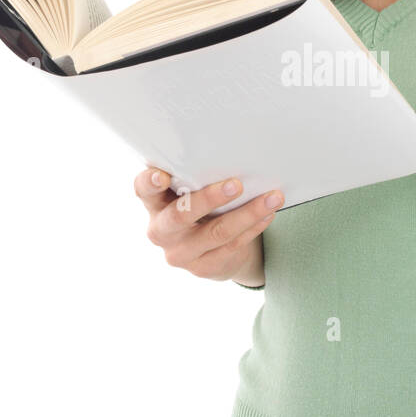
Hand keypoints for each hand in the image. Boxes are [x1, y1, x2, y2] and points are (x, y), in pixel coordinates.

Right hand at [133, 168, 282, 282]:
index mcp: (154, 204)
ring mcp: (180, 253)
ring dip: (247, 213)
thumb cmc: (199, 207)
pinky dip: (253, 227)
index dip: (150, 183)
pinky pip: (232, 246)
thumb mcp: (188, 192)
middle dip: (209, 199)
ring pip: (216, 233)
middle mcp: (161, 231)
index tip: (162, 174)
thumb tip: (229, 148)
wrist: (210, 251)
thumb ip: (193, 177)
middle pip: (181, 215)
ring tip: (272, 197)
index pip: (143, 190)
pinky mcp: (203, 268)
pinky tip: (268, 214)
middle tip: (236, 184)